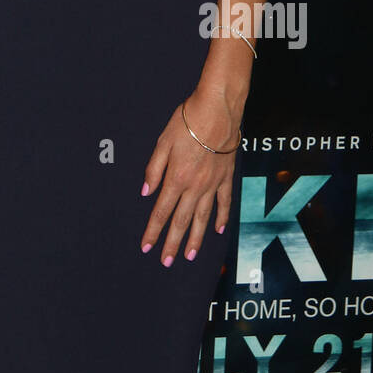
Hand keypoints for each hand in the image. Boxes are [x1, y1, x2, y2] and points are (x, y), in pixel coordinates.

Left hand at [139, 87, 238, 264]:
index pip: (161, 211)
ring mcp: (212, 184)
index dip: (153, 230)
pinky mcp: (226, 178)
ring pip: (202, 218)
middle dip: (172, 243)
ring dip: (194, 238)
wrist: (217, 111)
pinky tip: (217, 231)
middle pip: (181, 221)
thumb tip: (146, 193)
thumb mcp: (163, 143)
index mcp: (176, 178)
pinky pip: (224, 203)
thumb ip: (154, 170)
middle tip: (166, 262)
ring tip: (188, 255)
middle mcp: (195, 187)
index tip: (146, 246)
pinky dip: (221, 218)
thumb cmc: (186, 123)